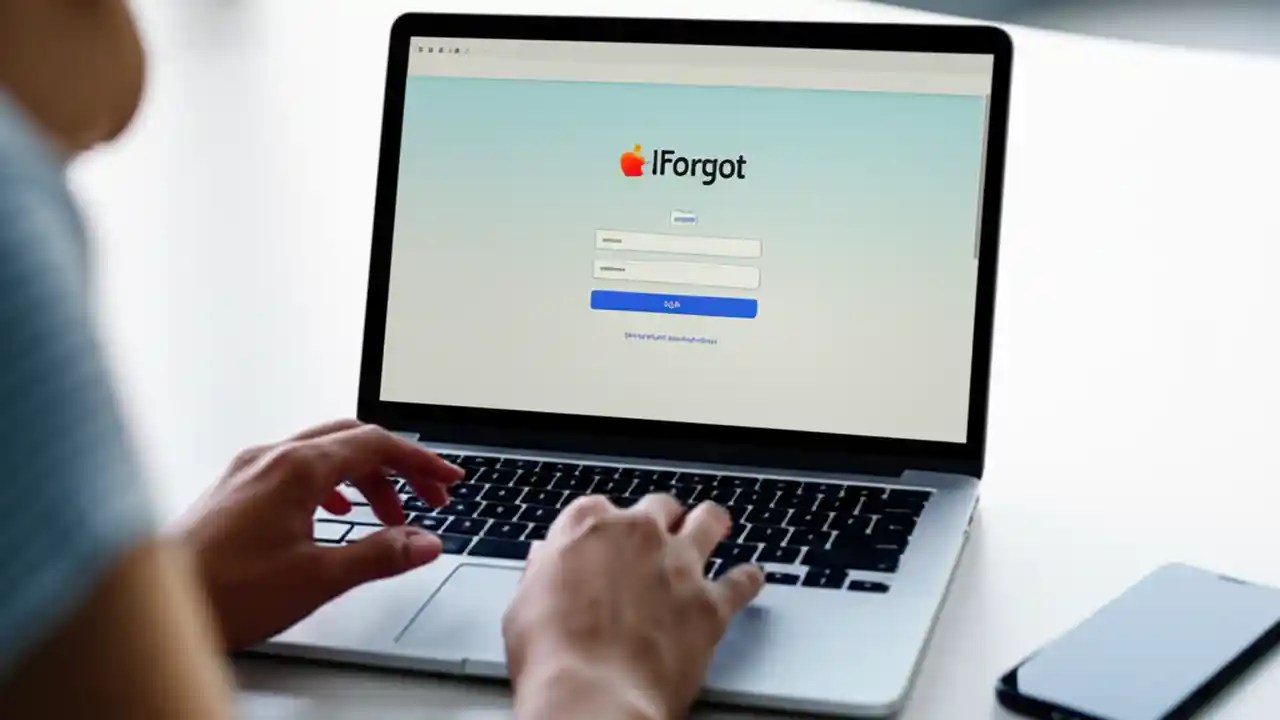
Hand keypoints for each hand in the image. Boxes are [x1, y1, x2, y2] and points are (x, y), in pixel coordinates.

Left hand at [180, 419, 462, 649]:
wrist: (155, 608)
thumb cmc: (223, 591)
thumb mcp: (318, 577)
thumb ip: (380, 555)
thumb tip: (425, 542)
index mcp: (296, 468)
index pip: (376, 444)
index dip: (421, 461)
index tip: (448, 480)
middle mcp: (271, 458)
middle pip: (353, 441)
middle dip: (398, 466)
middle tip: (429, 496)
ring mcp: (249, 470)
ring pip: (324, 454)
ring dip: (366, 478)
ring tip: (389, 516)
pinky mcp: (235, 490)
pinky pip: (296, 469)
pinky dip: (331, 484)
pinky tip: (335, 513)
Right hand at [503, 495, 764, 719]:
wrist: (593, 698)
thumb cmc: (551, 659)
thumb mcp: (523, 606)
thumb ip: (542, 574)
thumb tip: (545, 560)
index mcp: (587, 527)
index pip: (597, 507)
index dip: (603, 525)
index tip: (605, 539)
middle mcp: (638, 535)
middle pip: (658, 506)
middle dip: (660, 518)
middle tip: (661, 532)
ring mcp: (679, 565)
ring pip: (709, 521)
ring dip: (710, 524)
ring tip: (713, 526)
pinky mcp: (710, 604)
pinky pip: (742, 581)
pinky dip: (746, 579)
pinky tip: (749, 578)